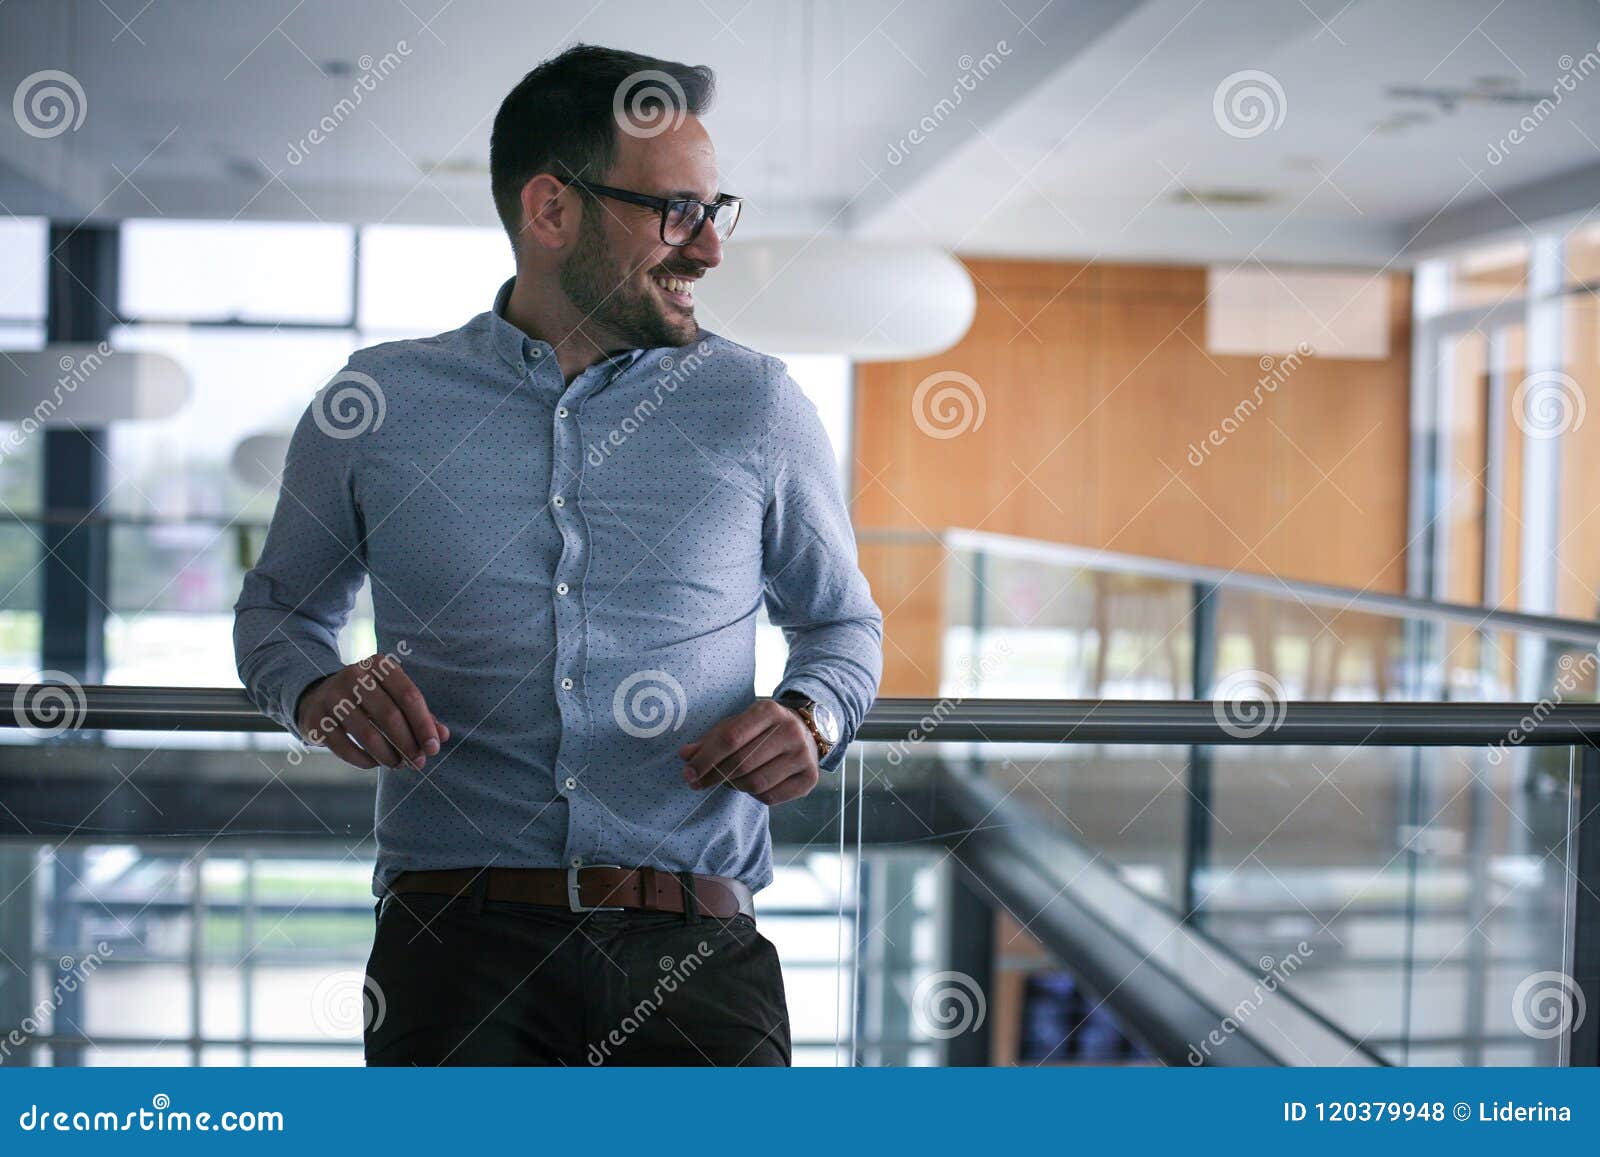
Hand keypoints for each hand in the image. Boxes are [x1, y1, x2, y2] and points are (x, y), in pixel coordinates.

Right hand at [295, 653, 449, 771]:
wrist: (318, 696)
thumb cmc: (368, 699)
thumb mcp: (394, 697)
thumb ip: (420, 715)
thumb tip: (442, 737)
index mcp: (379, 665)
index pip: (409, 695)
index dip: (424, 724)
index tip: (433, 748)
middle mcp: (354, 675)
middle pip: (390, 715)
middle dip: (408, 744)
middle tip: (418, 763)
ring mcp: (332, 696)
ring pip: (367, 734)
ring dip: (388, 756)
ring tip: (399, 765)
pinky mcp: (317, 719)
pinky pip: (345, 748)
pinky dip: (364, 761)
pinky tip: (375, 763)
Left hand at [678, 698, 819, 805]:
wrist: (807, 731)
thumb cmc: (763, 729)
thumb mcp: (738, 724)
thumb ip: (711, 740)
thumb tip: (685, 756)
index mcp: (769, 711)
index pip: (731, 738)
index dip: (706, 758)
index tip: (688, 772)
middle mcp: (790, 731)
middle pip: (742, 763)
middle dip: (714, 776)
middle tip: (698, 782)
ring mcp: (803, 756)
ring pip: (755, 783)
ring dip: (732, 786)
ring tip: (726, 780)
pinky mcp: (810, 778)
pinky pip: (771, 797)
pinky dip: (753, 795)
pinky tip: (749, 784)